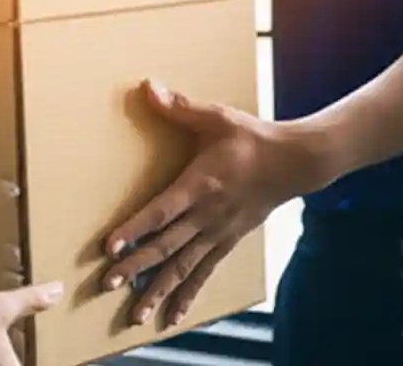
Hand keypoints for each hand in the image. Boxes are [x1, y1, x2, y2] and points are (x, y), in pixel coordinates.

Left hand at [101, 81, 327, 327]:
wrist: (297, 162)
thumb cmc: (251, 137)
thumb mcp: (216, 117)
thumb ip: (180, 107)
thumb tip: (148, 86)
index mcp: (200, 185)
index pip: (161, 212)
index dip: (135, 230)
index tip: (110, 247)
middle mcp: (207, 216)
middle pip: (166, 247)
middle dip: (136, 267)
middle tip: (106, 284)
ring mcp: (218, 233)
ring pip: (184, 268)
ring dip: (158, 290)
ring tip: (135, 315)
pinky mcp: (227, 242)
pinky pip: (204, 273)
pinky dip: (187, 294)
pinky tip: (172, 315)